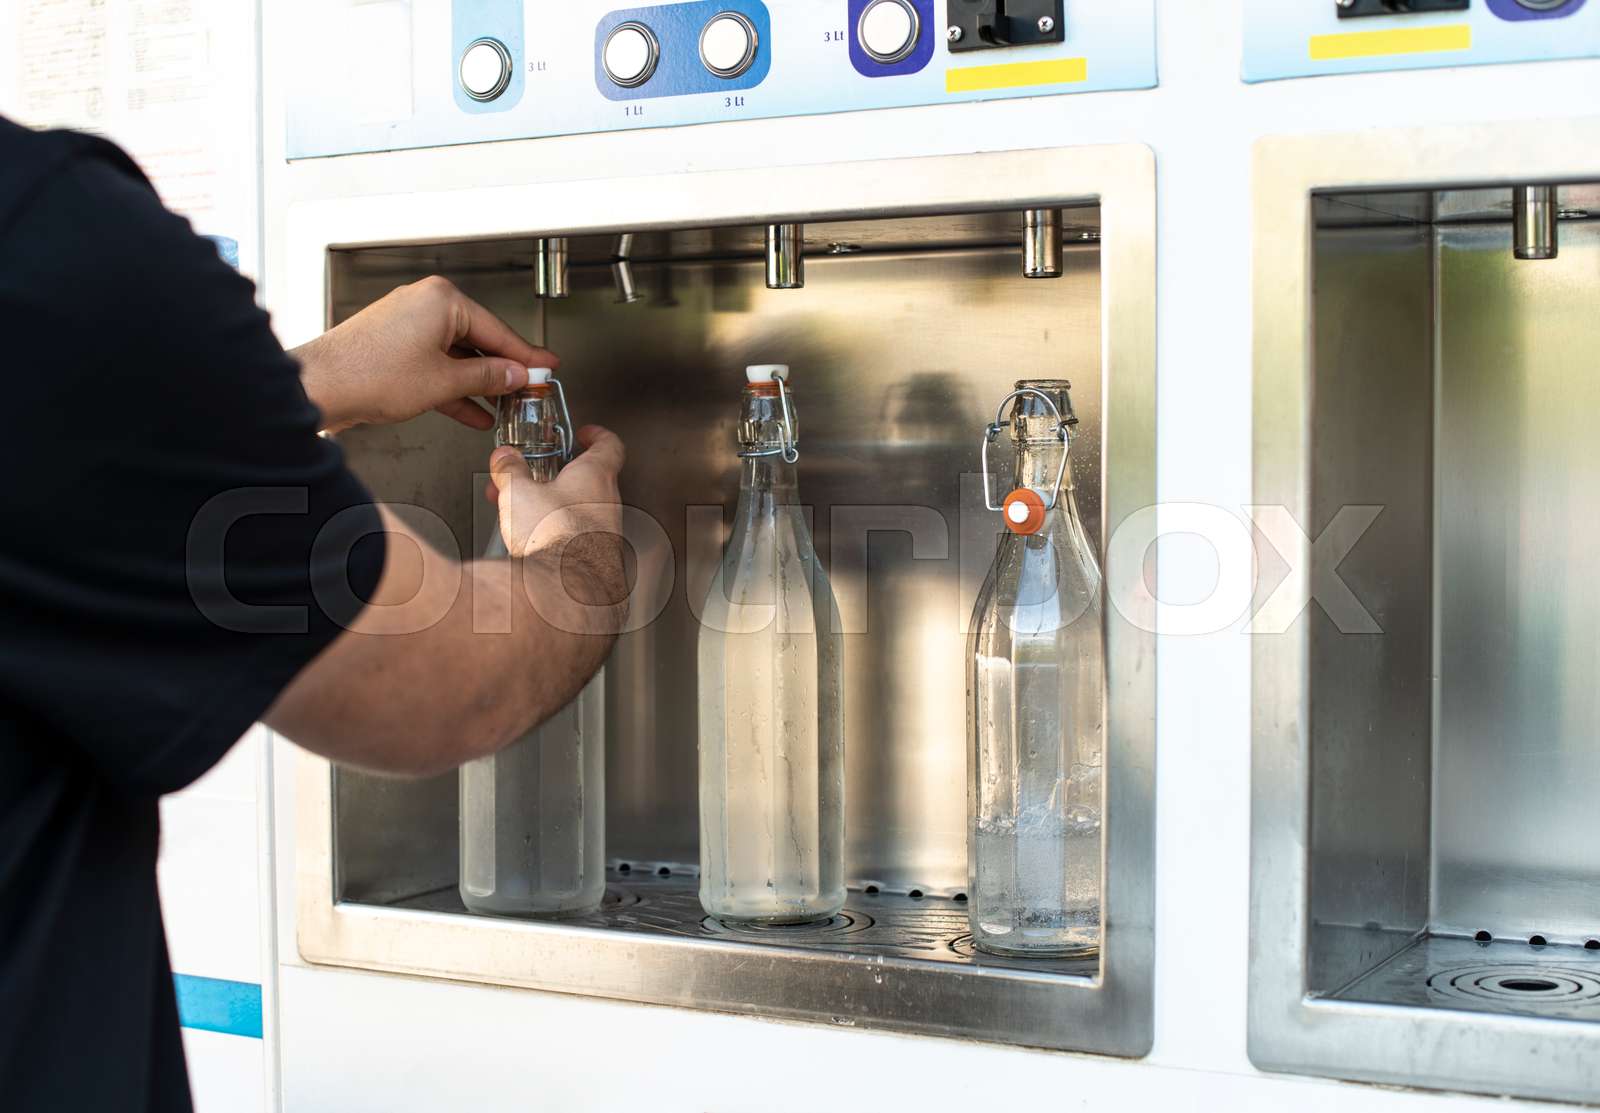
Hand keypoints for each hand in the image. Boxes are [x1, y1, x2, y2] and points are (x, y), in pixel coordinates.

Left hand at [293, 275, 556, 433]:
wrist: (320, 387)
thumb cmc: (368, 374)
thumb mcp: (444, 381)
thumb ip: (487, 377)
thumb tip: (513, 375)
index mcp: (442, 300)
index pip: (498, 330)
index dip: (526, 355)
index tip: (546, 367)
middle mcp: (424, 305)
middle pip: (479, 340)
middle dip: (503, 370)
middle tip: (529, 389)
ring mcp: (407, 325)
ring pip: (457, 355)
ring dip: (479, 383)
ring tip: (504, 406)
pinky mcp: (395, 346)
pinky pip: (436, 364)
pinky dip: (454, 386)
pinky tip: (472, 411)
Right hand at [487, 426, 629, 620]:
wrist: (567, 589)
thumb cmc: (553, 535)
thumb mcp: (518, 492)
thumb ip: (510, 471)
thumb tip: (504, 458)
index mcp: (596, 476)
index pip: (609, 445)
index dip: (597, 436)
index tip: (585, 433)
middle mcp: (608, 504)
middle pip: (590, 480)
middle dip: (558, 476)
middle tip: (537, 475)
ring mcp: (607, 534)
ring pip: (582, 511)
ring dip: (554, 506)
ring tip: (521, 511)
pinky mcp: (598, 560)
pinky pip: (579, 538)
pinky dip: (557, 533)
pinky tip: (532, 541)